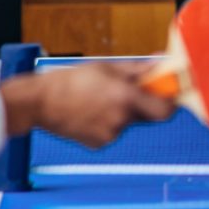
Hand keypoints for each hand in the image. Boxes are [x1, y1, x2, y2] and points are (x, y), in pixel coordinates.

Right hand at [2, 61, 174, 147]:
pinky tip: (90, 112)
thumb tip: (159, 64)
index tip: (167, 94)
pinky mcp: (98, 144)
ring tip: (99, 99)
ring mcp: (110, 135)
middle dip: (144, 104)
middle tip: (131, 92)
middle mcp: (121, 120)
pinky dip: (108, 122)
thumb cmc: (70, 80)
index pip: (165, 110)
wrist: (38, 103)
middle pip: (148, 116)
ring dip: (122, 112)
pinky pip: (112, 132)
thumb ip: (138, 70)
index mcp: (126, 98)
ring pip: (128, 123)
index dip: (170, 103)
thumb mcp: (107, 67)